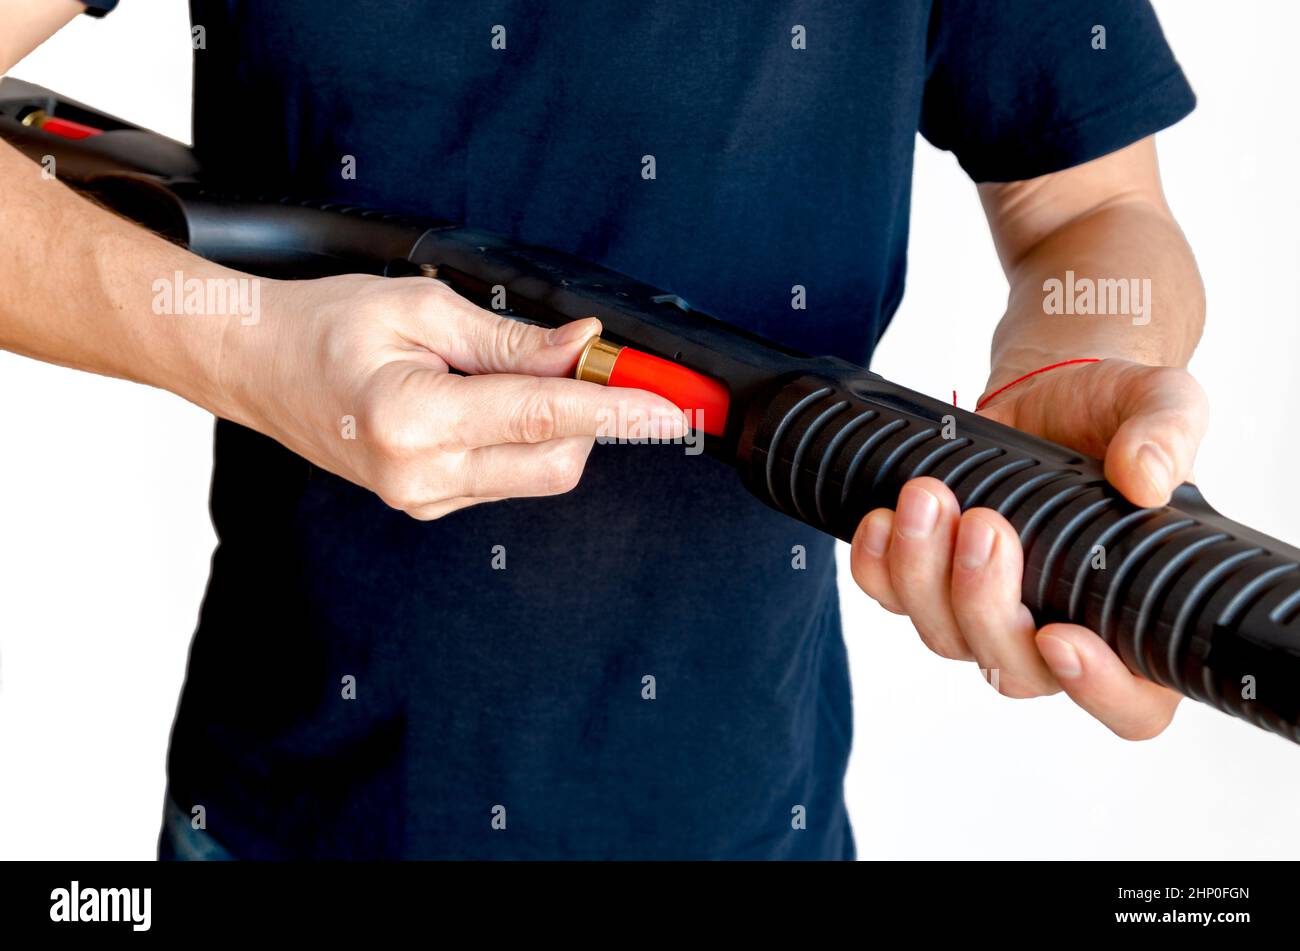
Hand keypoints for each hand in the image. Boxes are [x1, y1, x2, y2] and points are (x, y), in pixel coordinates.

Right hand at [218, 273, 687, 519]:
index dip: (618, 410)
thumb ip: (509, 339)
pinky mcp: (428, 504)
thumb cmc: (324, 326)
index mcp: (411, 419)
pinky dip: (523, 440)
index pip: (543, 418)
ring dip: (556, 426)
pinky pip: (506, 478)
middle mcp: (420, 475)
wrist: (258, 366)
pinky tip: (489, 401)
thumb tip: (581, 346)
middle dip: (595, 416)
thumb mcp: (420, 309)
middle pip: (556, 461)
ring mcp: (423, 499)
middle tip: (604, 362)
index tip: (671, 407)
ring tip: (511, 370)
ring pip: (537, 473)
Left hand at [849, 358, 1208, 738]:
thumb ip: (1167, 438)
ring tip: (928, 497)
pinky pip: (891, 598)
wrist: (1050, 390)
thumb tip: (1144, 481)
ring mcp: (989, 613)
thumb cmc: (1114, 413)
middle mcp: (1063, 629)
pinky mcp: (933, 582)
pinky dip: (876, 565)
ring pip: (944, 637)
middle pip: (1015, 670)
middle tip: (984, 524)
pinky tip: (881, 517)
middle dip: (986, 603)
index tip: (1060, 637)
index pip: (1133, 701)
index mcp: (1140, 613)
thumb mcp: (1163, 405)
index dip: (1099, 689)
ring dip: (924, 574)